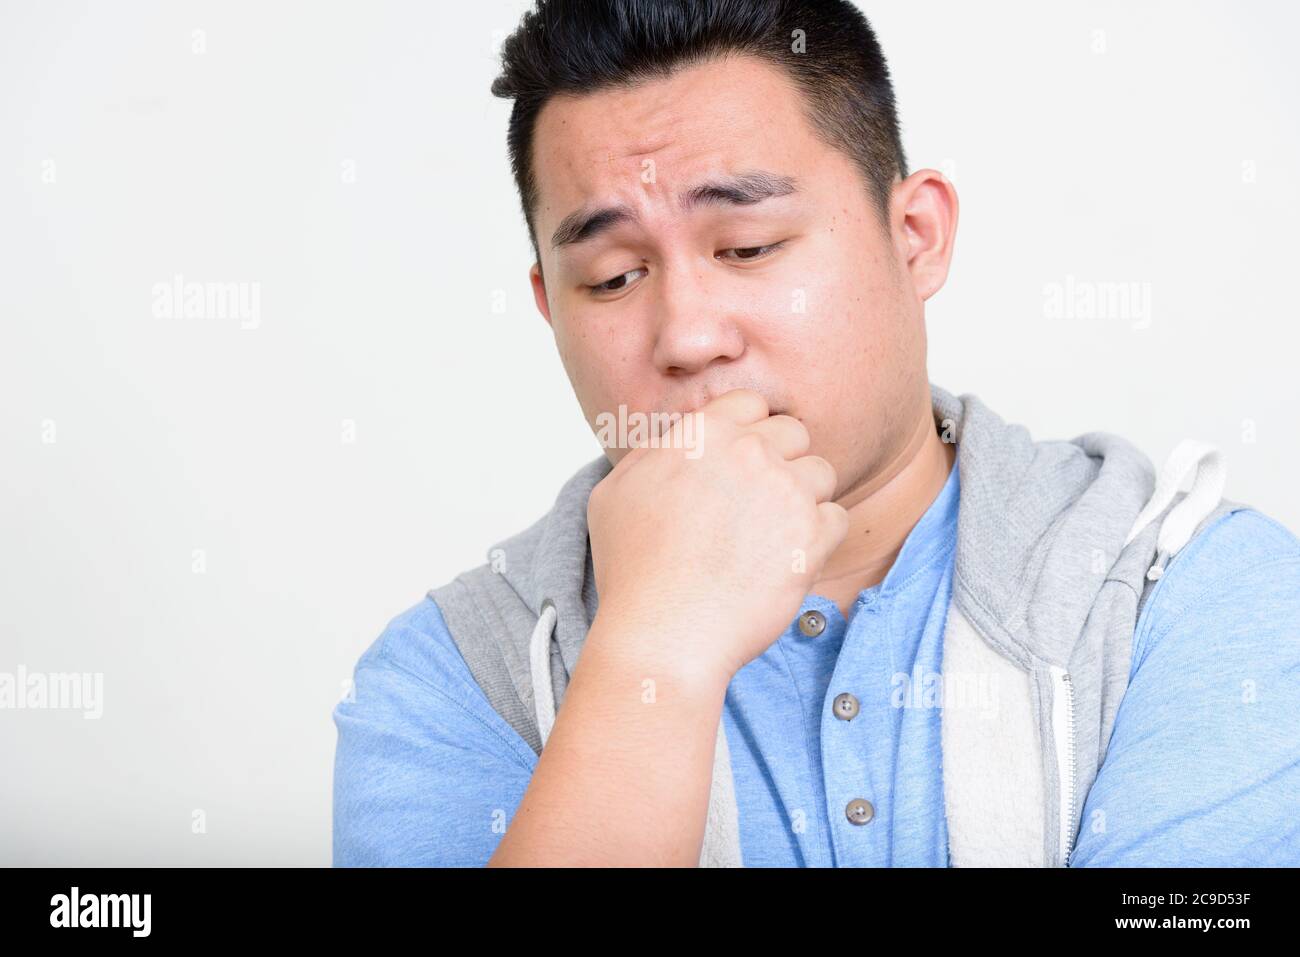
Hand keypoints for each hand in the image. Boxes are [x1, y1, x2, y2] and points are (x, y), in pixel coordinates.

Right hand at [586, 388, 848, 683]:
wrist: (663, 633)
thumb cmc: (632, 570)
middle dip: (781, 463)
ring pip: (821, 473)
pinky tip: (785, 561)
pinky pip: (837, 518)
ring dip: (804, 500)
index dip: (749, 433)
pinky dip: (818, 540)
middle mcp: (748, 451)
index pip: (751, 403)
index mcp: (702, 433)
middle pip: (793, 433)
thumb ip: (651, 453)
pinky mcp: (812, 535)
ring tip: (772, 536)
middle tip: (758, 505)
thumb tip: (673, 439)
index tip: (741, 467)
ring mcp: (785, 491)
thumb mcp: (614, 493)